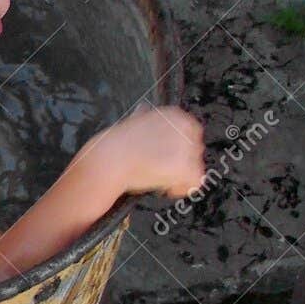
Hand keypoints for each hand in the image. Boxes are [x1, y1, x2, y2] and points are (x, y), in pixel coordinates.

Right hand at [89, 106, 205, 199]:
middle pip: (194, 148)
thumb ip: (148, 121)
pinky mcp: (185, 168)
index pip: (190, 130)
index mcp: (173, 114)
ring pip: (196, 165)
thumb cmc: (115, 144)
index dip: (181, 145)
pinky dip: (183, 188)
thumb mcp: (134, 122)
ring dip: (181, 175)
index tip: (170, 155)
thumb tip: (146, 117)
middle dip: (182, 161)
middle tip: (164, 171)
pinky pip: (195, 181)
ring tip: (163, 181)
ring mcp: (186, 148)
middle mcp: (184, 128)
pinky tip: (168, 189)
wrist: (108, 160)